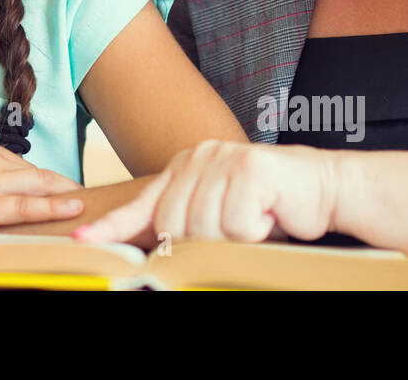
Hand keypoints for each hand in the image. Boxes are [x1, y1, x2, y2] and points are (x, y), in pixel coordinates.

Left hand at [70, 140, 339, 244]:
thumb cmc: (271, 206)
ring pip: (204, 228)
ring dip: (234, 238)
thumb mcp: (218, 213)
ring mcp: (224, 159)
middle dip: (202, 242)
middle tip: (235, 233)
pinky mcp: (251, 168)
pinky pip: (236, 224)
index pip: (144, 202)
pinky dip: (256, 231)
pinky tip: (270, 214)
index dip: (113, 226)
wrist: (325, 189)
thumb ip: (183, 222)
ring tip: (256, 221)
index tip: (82, 240)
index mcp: (186, 166)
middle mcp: (200, 157)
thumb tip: (149, 250)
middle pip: (173, 223)